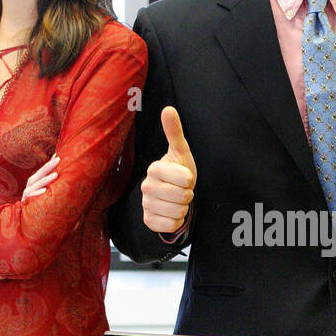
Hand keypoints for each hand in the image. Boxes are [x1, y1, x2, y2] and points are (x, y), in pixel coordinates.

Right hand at [22, 154, 59, 199]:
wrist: (23, 217)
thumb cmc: (36, 203)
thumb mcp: (42, 191)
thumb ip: (48, 183)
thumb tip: (61, 175)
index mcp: (34, 181)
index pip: (43, 170)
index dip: (50, 162)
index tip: (58, 155)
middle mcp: (30, 185)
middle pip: (40, 173)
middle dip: (49, 166)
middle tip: (59, 159)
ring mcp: (27, 193)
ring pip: (37, 184)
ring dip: (46, 179)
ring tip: (56, 175)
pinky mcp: (26, 201)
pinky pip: (32, 197)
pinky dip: (38, 193)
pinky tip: (45, 191)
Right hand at [141, 107, 196, 233]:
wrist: (173, 194)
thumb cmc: (178, 171)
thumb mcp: (180, 152)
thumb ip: (174, 132)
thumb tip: (168, 109)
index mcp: (154, 168)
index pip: (184, 178)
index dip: (190, 179)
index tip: (185, 177)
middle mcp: (146, 186)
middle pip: (182, 196)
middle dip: (188, 194)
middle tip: (182, 190)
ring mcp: (145, 204)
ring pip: (178, 211)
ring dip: (183, 208)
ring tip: (178, 201)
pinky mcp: (148, 221)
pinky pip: (171, 225)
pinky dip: (177, 221)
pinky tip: (172, 212)